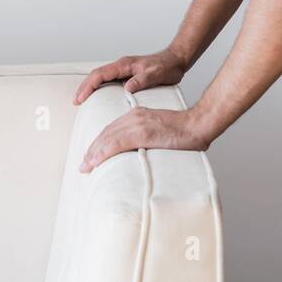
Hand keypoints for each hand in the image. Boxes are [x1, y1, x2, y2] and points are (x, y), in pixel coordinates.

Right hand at [73, 49, 189, 105]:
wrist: (176, 60)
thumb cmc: (167, 66)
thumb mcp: (156, 74)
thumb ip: (142, 80)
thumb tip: (127, 88)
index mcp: (124, 65)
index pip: (100, 74)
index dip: (88, 86)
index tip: (80, 97)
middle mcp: (121, 66)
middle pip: (96, 75)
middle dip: (84, 87)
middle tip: (76, 101)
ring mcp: (124, 70)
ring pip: (101, 78)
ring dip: (90, 87)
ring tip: (82, 100)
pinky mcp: (127, 75)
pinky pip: (108, 81)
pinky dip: (99, 88)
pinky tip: (99, 97)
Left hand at [78, 106, 211, 172]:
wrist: (198, 124)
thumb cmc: (184, 131)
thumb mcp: (159, 132)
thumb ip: (147, 139)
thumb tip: (141, 154)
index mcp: (137, 115)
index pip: (112, 129)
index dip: (99, 143)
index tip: (91, 155)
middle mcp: (134, 116)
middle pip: (106, 133)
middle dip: (93, 149)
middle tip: (83, 165)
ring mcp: (137, 123)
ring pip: (108, 138)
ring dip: (94, 153)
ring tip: (86, 166)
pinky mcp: (143, 132)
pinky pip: (117, 143)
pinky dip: (104, 152)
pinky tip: (96, 161)